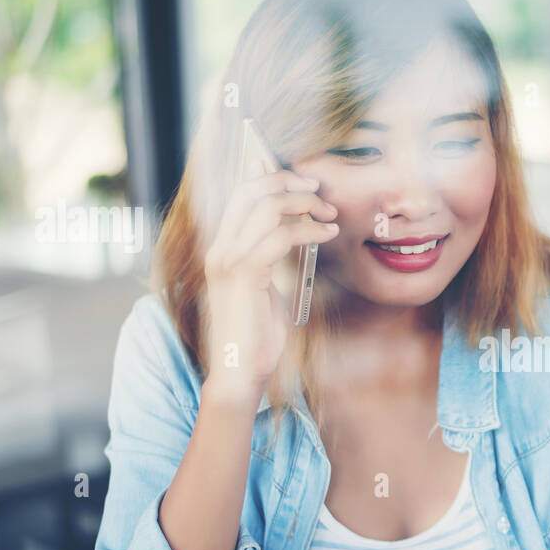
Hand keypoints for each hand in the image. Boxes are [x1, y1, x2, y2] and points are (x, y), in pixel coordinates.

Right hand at [201, 163, 337, 408]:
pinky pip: (280, 237)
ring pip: (266, 207)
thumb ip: (272, 255)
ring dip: (305, 204)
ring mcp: (228, 260)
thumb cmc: (257, 333)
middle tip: (320, 191)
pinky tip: (328, 234)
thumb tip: (289, 230)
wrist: (240, 371)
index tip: (305, 182)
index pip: (242, 194)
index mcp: (221, 247)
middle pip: (251, 190)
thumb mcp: (265, 285)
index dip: (272, 177)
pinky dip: (309, 230)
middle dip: (289, 182)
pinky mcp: (244, 275)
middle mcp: (219, 248)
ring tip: (329, 215)